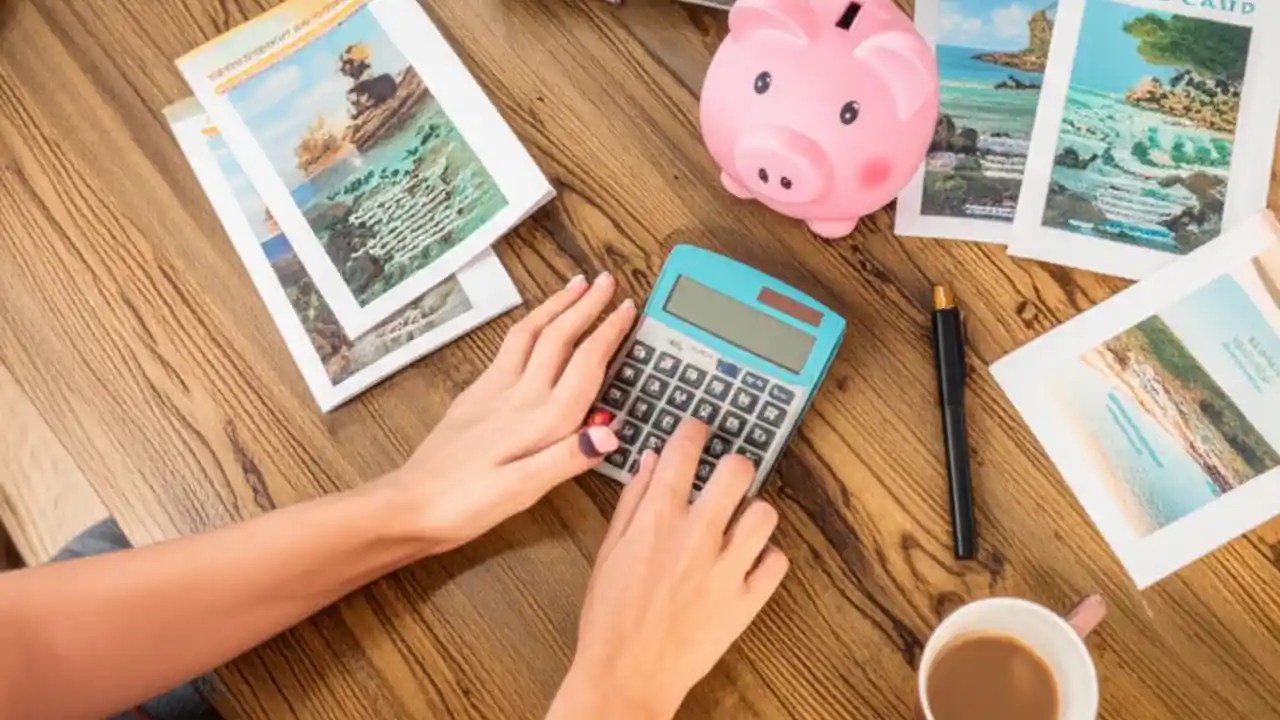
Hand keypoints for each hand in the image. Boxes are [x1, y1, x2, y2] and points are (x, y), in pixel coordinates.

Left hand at [373, 272, 635, 554]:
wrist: (409, 504)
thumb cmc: (463, 504)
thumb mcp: (521, 492)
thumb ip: (567, 458)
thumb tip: (611, 432)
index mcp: (540, 421)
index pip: (585, 364)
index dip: (609, 333)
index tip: (628, 308)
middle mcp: (520, 397)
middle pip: (559, 337)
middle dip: (585, 305)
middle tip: (606, 280)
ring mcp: (496, 391)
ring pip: (531, 334)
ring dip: (556, 306)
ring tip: (575, 286)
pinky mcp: (476, 394)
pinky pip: (509, 346)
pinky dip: (529, 326)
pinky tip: (532, 325)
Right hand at [548, 420, 790, 719]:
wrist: (626, 675)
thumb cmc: (610, 618)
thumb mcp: (609, 552)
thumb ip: (632, 501)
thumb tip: (652, 461)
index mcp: (657, 518)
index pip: (686, 449)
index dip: (694, 430)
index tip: (697, 430)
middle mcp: (697, 535)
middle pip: (738, 470)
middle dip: (734, 466)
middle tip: (726, 478)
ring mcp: (727, 568)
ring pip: (765, 512)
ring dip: (753, 513)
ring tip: (739, 524)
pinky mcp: (747, 600)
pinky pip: (777, 562)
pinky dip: (765, 558)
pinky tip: (747, 562)